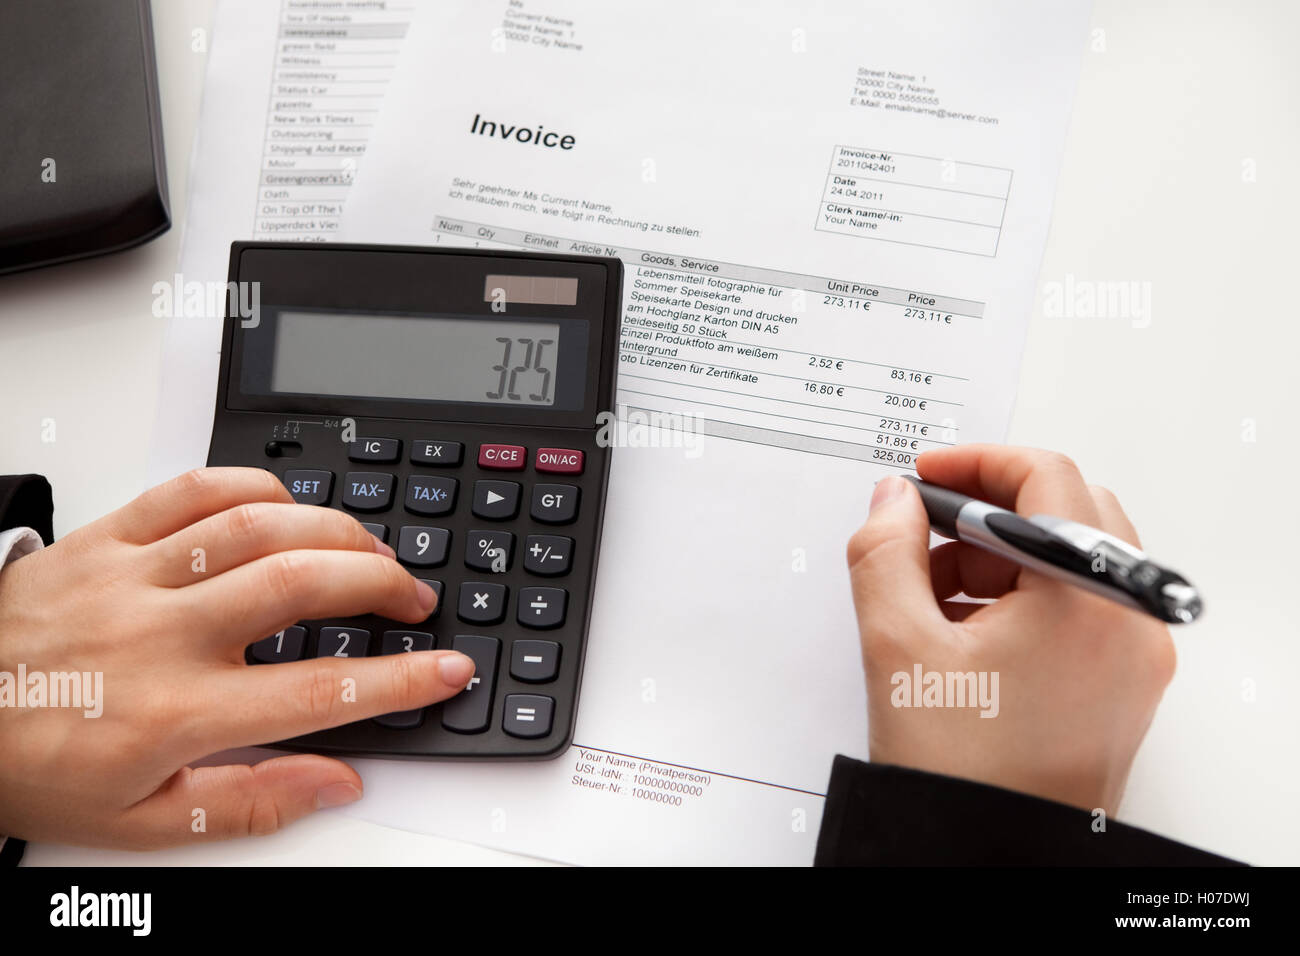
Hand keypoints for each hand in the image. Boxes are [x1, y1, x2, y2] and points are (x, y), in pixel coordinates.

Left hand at [0, 468, 474, 848]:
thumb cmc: (35, 766)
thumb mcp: (141, 821)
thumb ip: (248, 802)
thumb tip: (334, 781)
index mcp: (175, 713)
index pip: (318, 693)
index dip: (399, 679)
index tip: (445, 669)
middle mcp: (160, 636)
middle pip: (299, 585)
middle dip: (381, 584)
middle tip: (415, 599)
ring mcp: (132, 576)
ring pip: (255, 529)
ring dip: (332, 531)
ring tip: (367, 549)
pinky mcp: (104, 537)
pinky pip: (188, 489)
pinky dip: (251, 486)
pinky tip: (284, 503)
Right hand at [846, 445, 1176, 815]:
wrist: (996, 861)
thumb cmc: (961, 774)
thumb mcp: (897, 647)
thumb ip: (884, 553)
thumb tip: (892, 500)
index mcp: (1088, 598)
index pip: (1047, 479)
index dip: (977, 462)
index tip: (928, 475)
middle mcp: (1130, 620)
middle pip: (1066, 515)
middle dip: (986, 518)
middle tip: (927, 537)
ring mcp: (1136, 656)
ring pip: (1070, 562)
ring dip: (1000, 562)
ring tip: (931, 603)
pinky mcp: (1125, 685)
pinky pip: (1079, 609)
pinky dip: (1023, 602)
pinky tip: (962, 637)